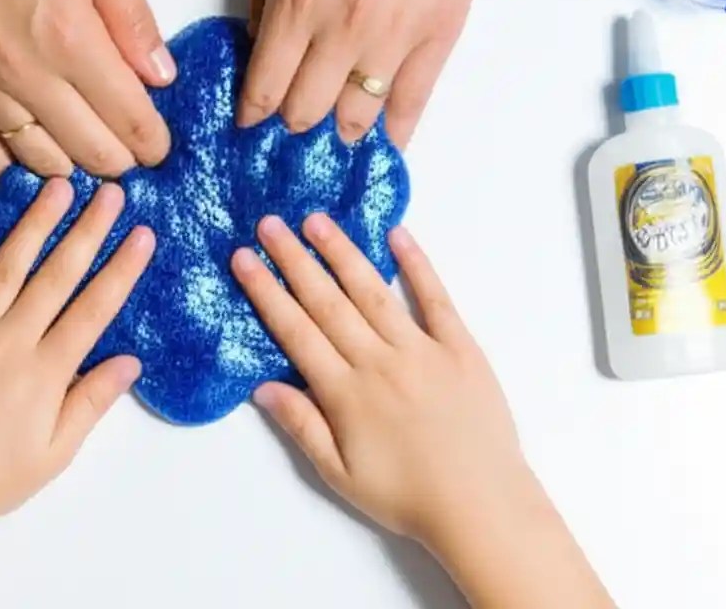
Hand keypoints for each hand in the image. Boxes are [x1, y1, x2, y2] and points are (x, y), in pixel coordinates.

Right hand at [0, 0, 174, 178]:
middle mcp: (23, 72)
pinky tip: (31, 166)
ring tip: (87, 161)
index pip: (128, 118)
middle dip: (119, 162)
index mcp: (70, 37)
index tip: (159, 147)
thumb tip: (160, 75)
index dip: (152, 142)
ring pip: (37, 158)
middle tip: (130, 157)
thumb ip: (132, 18)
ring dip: (71, 169)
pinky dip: (11, 165)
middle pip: (87, 149)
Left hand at [0, 181, 154, 536]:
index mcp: (47, 371)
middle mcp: (10, 341)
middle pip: (57, 274)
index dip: (122, 268)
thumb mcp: (56, 452)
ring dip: (34, 224)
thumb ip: (91, 401)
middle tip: (110, 193)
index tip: (143, 234)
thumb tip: (130, 361)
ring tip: (57, 188)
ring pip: (7, 266)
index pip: (94, 308)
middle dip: (88, 230)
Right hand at [231, 214, 521, 539]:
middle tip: (269, 224)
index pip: (296, 331)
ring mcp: (422, 349)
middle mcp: (379, 361)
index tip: (244, 258)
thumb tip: (263, 387)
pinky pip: (435, 298)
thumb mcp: (340, 474)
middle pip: (327, 301)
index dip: (267, 292)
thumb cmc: (407, 496)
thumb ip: (302, 426)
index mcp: (346, 393)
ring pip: (373, 291)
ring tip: (316, 220)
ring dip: (342, 252)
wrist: (481, 505)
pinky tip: (397, 235)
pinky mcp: (461, 348)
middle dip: (294, 260)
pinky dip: (416, 265)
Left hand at [239, 0, 492, 145]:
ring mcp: (394, 36)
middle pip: (306, 110)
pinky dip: (396, 133)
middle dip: (292, 122)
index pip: (265, 85)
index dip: (253, 113)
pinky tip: (384, 145)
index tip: (249, 123)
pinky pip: (414, 103)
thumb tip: (258, 33)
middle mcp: (342, 29)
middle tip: (290, 123)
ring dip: (339, 131)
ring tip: (332, 133)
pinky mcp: (440, 34)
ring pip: (357, 116)